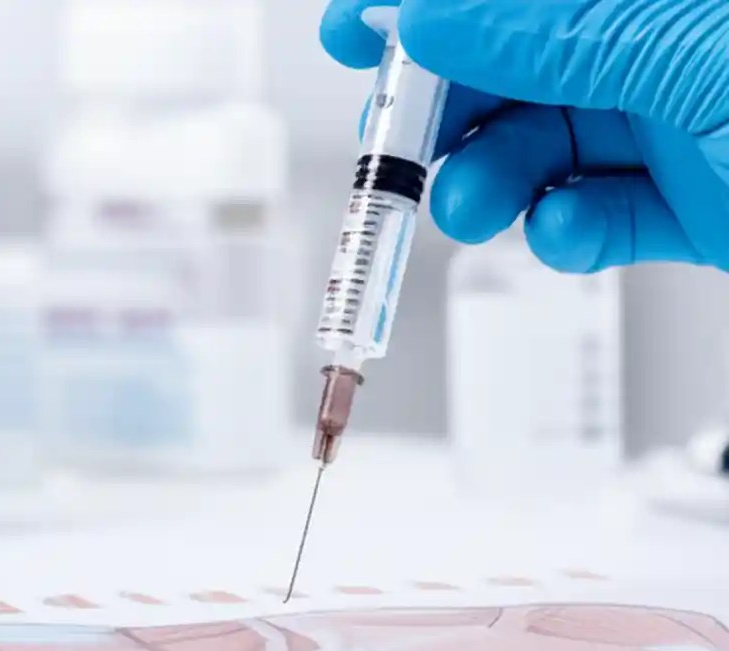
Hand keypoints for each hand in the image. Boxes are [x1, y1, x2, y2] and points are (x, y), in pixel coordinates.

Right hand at [321, 0, 728, 271]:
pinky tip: (565, 231)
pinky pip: (599, 213)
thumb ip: (551, 32)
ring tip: (472, 207)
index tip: (351, 33)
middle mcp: (657, 46)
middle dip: (441, 114)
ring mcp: (677, 122)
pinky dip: (566, 233)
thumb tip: (424, 16)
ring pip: (542, 147)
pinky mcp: (695, 202)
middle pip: (509, 68)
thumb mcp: (687, 50)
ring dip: (488, 183)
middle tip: (398, 147)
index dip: (414, 7)